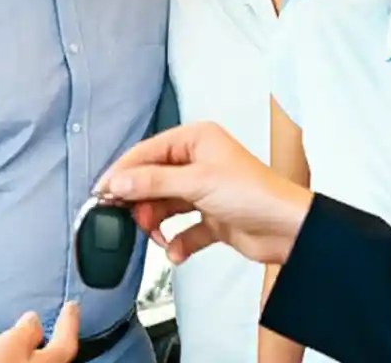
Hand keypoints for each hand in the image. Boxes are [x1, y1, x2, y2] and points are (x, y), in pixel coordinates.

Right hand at [0, 301, 78, 362]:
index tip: (72, 305)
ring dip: (39, 355)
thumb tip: (35, 320)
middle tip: (58, 323)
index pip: (67, 342)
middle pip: (56, 359)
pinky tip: (16, 360)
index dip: (69, 322)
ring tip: (34, 341)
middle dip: (56, 342)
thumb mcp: (9, 345)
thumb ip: (26, 331)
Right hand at [94, 121, 313, 264]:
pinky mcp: (211, 218)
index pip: (147, 153)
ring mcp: (204, 191)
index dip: (123, 172)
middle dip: (140, 202)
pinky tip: (176, 249)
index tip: (102, 191)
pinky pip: (182, 230)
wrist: (288, 230)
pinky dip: (176, 242)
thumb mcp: (196, 183)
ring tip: (156, 235)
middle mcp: (199, 162)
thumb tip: (118, 181)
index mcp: (196, 140)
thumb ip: (152, 183)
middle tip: (129, 218)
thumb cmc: (256, 194)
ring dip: (157, 224)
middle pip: (152, 181)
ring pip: (164, 206)